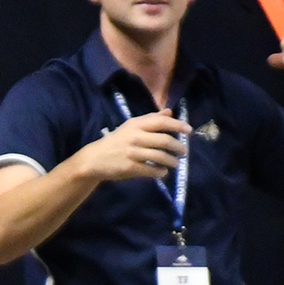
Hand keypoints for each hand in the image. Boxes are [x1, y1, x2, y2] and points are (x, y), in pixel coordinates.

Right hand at [74, 109, 190, 182]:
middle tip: (184, 152)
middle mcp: (135, 137)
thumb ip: (151, 119)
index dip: (177, 125)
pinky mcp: (130, 168)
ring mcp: (132, 153)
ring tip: (176, 163)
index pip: (161, 122)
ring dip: (172, 161)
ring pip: (160, 157)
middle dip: (178, 147)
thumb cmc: (116, 141)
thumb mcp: (131, 127)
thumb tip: (170, 112)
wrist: (94, 159)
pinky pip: (151, 170)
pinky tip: (162, 172)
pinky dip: (160, 172)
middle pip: (164, 141)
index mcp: (136, 125)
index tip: (189, 131)